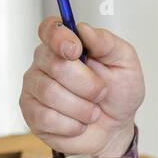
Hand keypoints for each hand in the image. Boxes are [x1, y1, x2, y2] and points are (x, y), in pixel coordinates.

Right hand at [20, 17, 144, 156]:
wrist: (115, 129)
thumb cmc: (118, 94)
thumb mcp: (125, 63)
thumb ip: (107, 43)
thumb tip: (84, 29)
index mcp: (66, 44)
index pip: (50, 29)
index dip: (59, 37)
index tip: (76, 50)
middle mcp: (45, 62)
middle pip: (55, 65)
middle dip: (87, 84)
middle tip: (101, 92)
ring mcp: (35, 88)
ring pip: (50, 93)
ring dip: (82, 107)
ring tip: (92, 111)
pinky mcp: (32, 114)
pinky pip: (47, 117)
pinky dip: (72, 125)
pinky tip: (78, 123)